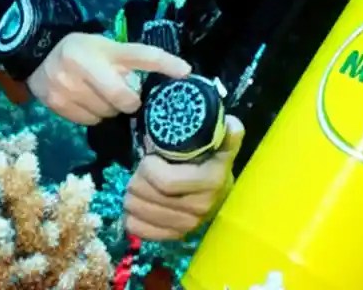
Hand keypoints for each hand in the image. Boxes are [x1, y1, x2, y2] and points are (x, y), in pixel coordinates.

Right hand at [26, 32, 190, 124]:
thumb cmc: (83, 53)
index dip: (165, 63)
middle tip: (121, 93)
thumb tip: (161, 82)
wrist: (39, 57)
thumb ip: (128, 64)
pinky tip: (85, 102)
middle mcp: (85, 64)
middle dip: (128, 101)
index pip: (141, 54)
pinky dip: (94, 116)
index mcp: (104, 48)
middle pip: (124, 97)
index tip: (186, 72)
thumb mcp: (106, 48)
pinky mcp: (58, 103)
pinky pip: (90, 121)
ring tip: (98, 94)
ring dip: (110, 109)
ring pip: (107, 113)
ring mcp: (69, 85)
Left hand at [123, 115, 244, 240]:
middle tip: (140, 170)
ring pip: (138, 212)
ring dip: (132, 196)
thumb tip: (231, 126)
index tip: (151, 157)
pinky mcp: (175, 236)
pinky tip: (140, 204)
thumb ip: (227, 134)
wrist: (218, 188)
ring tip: (139, 185)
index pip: (165, 182)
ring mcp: (188, 225)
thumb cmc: (209, 160)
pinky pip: (139, 229)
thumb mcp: (220, 143)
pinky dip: (132, 216)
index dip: (149, 168)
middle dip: (136, 179)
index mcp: (211, 181)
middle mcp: (201, 207)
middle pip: (147, 197)